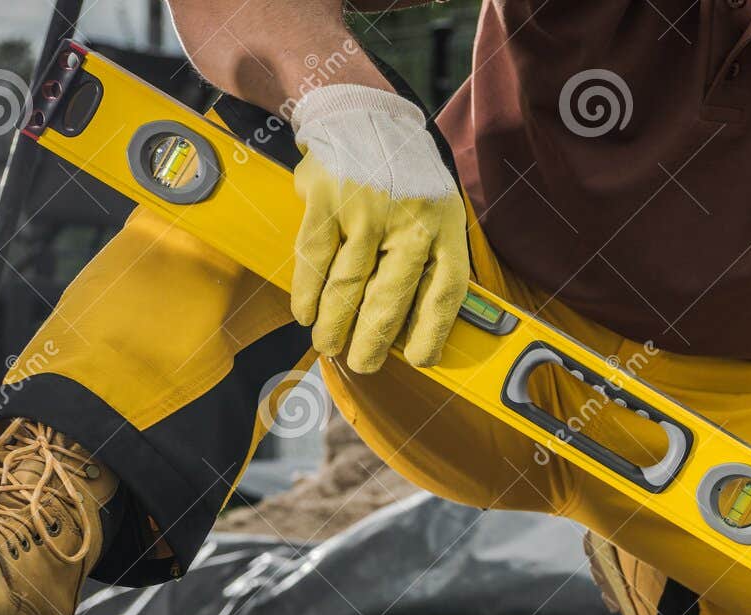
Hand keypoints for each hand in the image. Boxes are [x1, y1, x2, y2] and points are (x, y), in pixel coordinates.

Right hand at [289, 84, 468, 372]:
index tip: (420, 361)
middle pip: (390, 297)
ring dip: (335, 324)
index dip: (432, 332)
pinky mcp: (327, 200)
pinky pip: (314, 259)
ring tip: (329, 346)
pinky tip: (305, 313)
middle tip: (363, 364)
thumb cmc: (406, 177)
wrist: (365, 115)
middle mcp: (409, 221)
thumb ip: (434, 258)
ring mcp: (366, 210)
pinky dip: (307, 292)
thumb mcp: (439, 210)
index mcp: (445, 227)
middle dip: (373, 341)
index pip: (445, 292)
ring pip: (347, 285)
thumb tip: (422, 327)